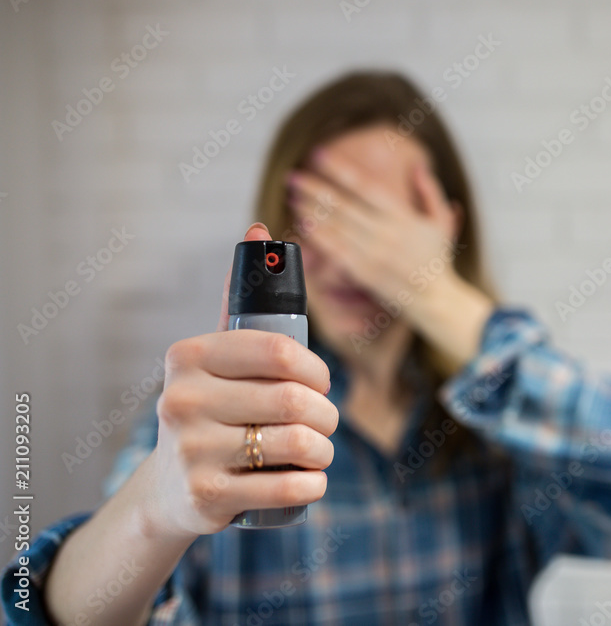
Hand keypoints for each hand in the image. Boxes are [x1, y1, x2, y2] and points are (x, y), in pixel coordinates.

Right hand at [148, 223, 337, 536]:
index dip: (316, 368)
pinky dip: (314, 484)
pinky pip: (286, 488)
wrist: (169, 490)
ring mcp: (190, 451)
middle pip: (292, 399)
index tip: (323, 382)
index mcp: (188, 356)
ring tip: (320, 450)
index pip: (278, 349)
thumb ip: (240, 300)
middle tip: (326, 421)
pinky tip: (312, 480)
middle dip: (326, 413)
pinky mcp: (205, 497)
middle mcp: (181, 400)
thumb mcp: (216, 358)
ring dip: (324, 450)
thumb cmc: (210, 409)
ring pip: (295, 443)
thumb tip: (261, 228)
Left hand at [287, 151, 461, 309]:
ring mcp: (372, 254)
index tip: (319, 154)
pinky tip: (304, 223)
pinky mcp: (363, 273)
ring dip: (311, 209)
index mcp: (402, 217)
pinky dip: (319, 236)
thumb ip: (430, 192)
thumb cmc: (436, 259)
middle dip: (315, 188)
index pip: (364, 186)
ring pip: (335, 226)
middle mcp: (385, 233)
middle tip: (293, 175)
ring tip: (293, 194)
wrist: (434, 300)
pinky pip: (335, 250)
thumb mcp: (442, 222)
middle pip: (342, 205)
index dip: (340, 169)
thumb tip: (417, 165)